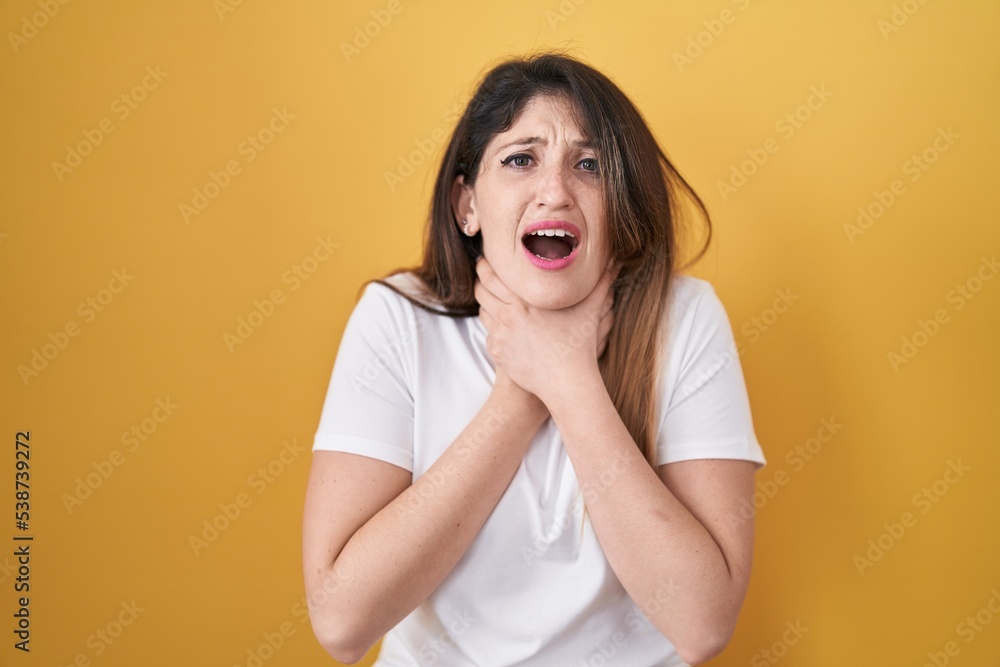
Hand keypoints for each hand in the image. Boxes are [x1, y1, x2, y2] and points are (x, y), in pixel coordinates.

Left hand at [474, 256, 617, 405]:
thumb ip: (602, 282)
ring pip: (483, 312)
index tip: (485, 260)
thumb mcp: (591, 310)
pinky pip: (488, 334)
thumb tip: (617, 259)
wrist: (566, 383)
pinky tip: (504, 326)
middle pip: (480, 292)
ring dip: (486, 304)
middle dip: (480, 282)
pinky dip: (494, 328)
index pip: (490, 276)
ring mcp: (499, 337)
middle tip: (483, 276)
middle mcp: (506, 317)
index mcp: (523, 301)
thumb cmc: (579, 344)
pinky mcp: (497, 353)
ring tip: (494, 299)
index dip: (484, 266)